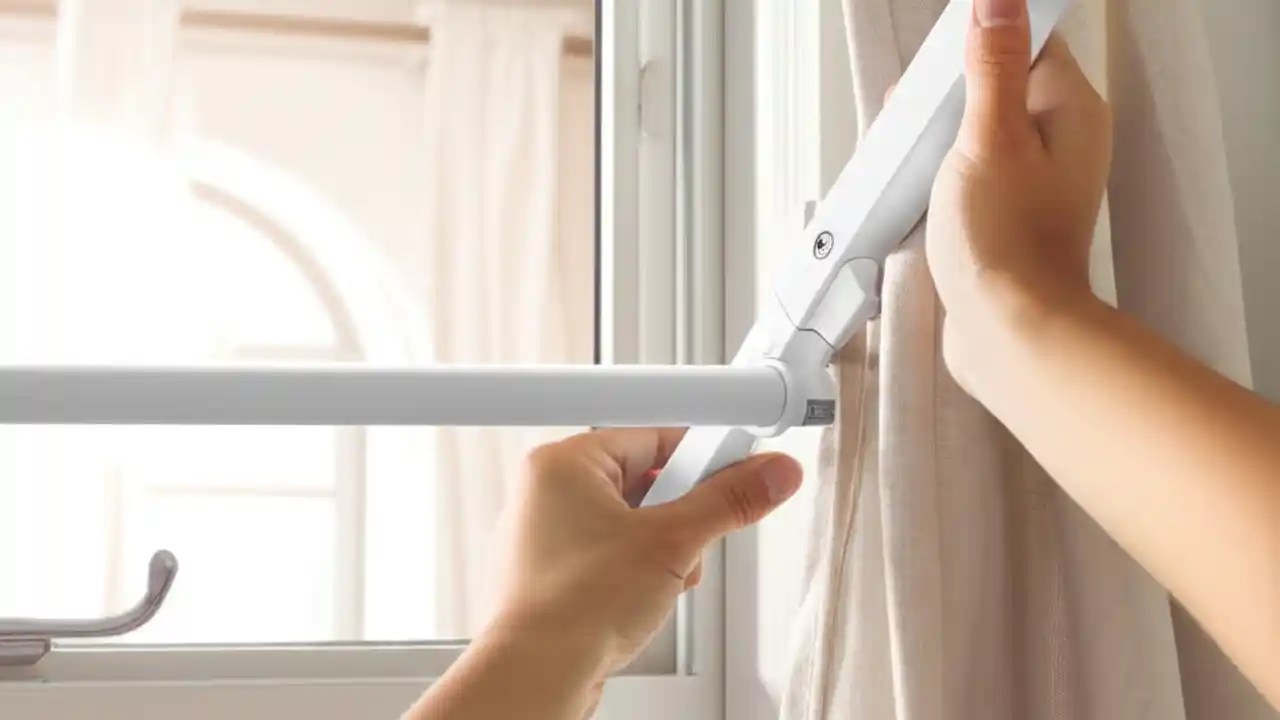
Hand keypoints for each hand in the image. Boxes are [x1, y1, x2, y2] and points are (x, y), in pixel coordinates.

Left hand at [490, 429, 801, 678]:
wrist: (536, 676)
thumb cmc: (572, 607)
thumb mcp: (672, 542)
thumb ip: (728, 502)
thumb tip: (768, 475)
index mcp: (563, 464)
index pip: (651, 436)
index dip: (701, 455)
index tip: (736, 467)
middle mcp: (546, 494)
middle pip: (644, 481)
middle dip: (680, 515)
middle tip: (692, 536)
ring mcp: (546, 537)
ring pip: (630, 524)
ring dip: (663, 550)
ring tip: (663, 577)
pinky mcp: (554, 577)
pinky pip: (611, 557)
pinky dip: (637, 574)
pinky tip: (643, 598)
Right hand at [927, 0, 1111, 390]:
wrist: (1008, 331)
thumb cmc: (1005, 242)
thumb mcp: (988, 136)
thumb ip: (992, 66)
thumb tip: (998, 1)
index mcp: (1071, 110)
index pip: (1029, 40)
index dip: (979, 42)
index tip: (941, 69)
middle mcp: (1062, 140)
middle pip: (1000, 82)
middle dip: (949, 93)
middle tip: (917, 117)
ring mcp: (1036, 178)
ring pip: (980, 127)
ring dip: (940, 134)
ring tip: (915, 158)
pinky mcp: (1009, 211)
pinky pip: (973, 169)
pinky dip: (943, 170)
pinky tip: (922, 188)